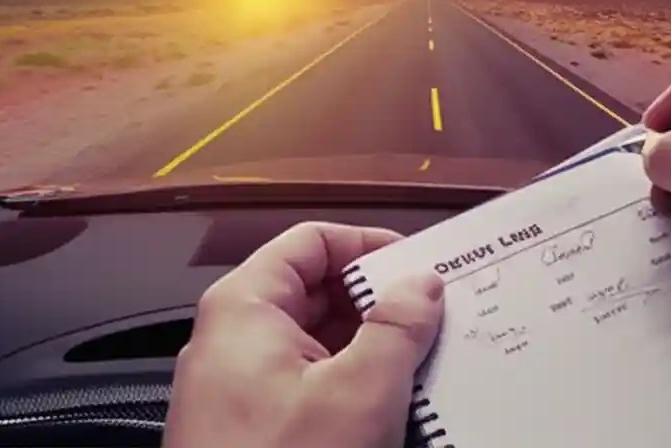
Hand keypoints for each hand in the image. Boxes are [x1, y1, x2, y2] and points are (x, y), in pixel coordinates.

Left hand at [164, 222, 443, 447]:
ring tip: (424, 366)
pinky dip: (351, 388)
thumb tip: (420, 289)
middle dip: (379, 304)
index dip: (368, 246)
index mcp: (244, 309)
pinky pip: (308, 387)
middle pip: (316, 291)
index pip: (311, 241)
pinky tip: (394, 409)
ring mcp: (240, 389)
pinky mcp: (252, 430)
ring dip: (372, 350)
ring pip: (316, 344)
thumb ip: (396, 330)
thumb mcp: (358, 396)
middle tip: (435, 318)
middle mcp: (234, 341)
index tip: (419, 266)